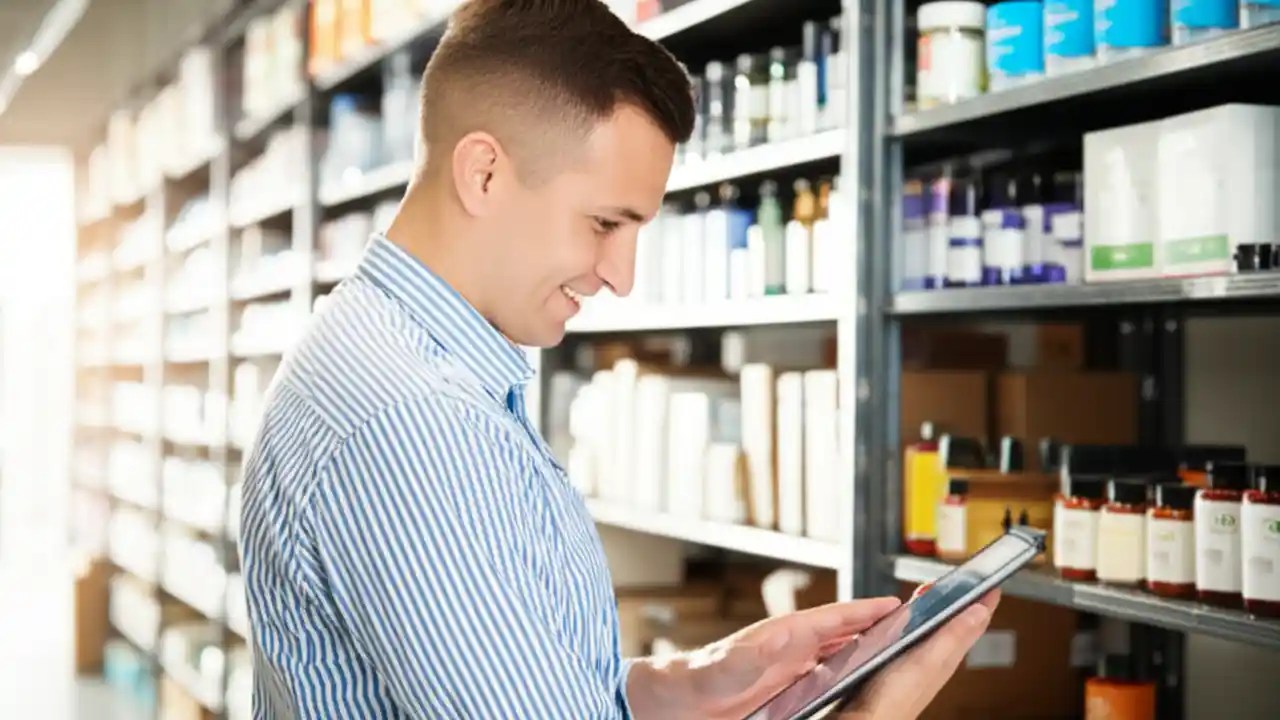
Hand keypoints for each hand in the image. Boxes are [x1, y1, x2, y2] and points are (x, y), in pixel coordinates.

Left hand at [627, 597, 901, 719]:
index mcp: (781, 636)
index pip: (833, 618)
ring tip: (898, 646)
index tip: (897, 605)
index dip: (866, 611)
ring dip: (866, 646)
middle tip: (914, 621)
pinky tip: (861, 678)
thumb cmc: (691, 680)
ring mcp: (788, 666)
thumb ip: (749, 655)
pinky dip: (848, 671)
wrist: (669, 701)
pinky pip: (825, 674)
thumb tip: (782, 638)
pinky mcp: (784, 686)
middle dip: (877, 625)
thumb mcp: (721, 667)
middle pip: (844, 632)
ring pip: (838, 652)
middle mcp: (789, 647)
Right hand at [834, 590, 1000, 719]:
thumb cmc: (894, 699)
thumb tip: (980, 610)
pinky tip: (908, 619)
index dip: (983, 599)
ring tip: (940, 591)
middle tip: (966, 579)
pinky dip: (915, 621)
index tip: (992, 580)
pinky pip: (914, 637)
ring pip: (935, 629)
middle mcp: (936, 658)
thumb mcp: (927, 660)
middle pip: (955, 623)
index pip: (973, 622)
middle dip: (960, 599)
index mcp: (947, 655)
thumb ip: (952, 636)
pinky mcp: (899, 663)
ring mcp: (918, 661)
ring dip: (938, 608)